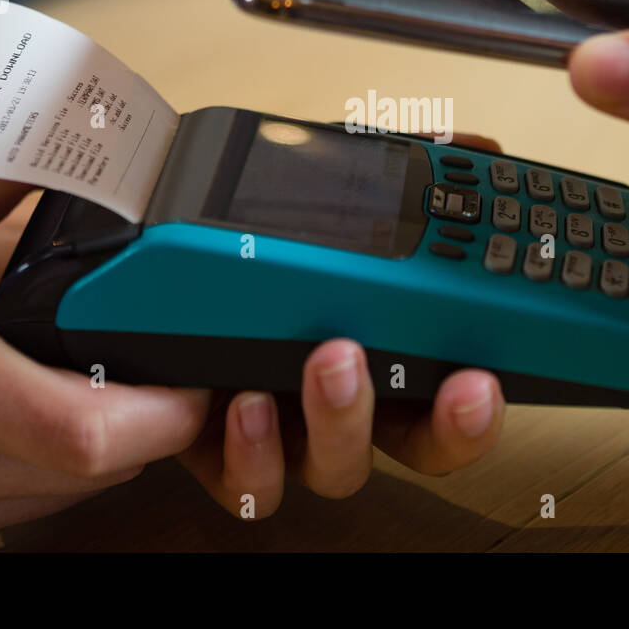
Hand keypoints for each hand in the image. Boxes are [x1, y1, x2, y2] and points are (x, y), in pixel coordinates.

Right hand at [0, 177, 209, 549]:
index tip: (195, 376)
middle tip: (159, 370)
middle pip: (95, 471)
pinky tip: (42, 423)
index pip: (91, 435)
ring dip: (103, 453)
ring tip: (103, 389)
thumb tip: (77, 138)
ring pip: (66, 499)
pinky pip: (24, 515)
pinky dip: (51, 474)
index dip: (165, 412)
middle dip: (147, 425)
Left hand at [174, 132, 506, 517]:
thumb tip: (468, 146)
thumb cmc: (251, 236)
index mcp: (383, 346)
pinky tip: (245, 405)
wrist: (143, 255)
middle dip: (444, 426)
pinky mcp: (219, 449)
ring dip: (343, 423)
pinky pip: (249, 481)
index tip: (485, 376)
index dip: (480, 405)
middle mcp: (343, 397)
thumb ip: (396, 169)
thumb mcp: (326, 186)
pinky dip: (255, 455)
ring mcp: (286, 427)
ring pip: (338, 468)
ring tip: (330, 361)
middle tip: (444, 380)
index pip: (454, 397)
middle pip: (418, 446)